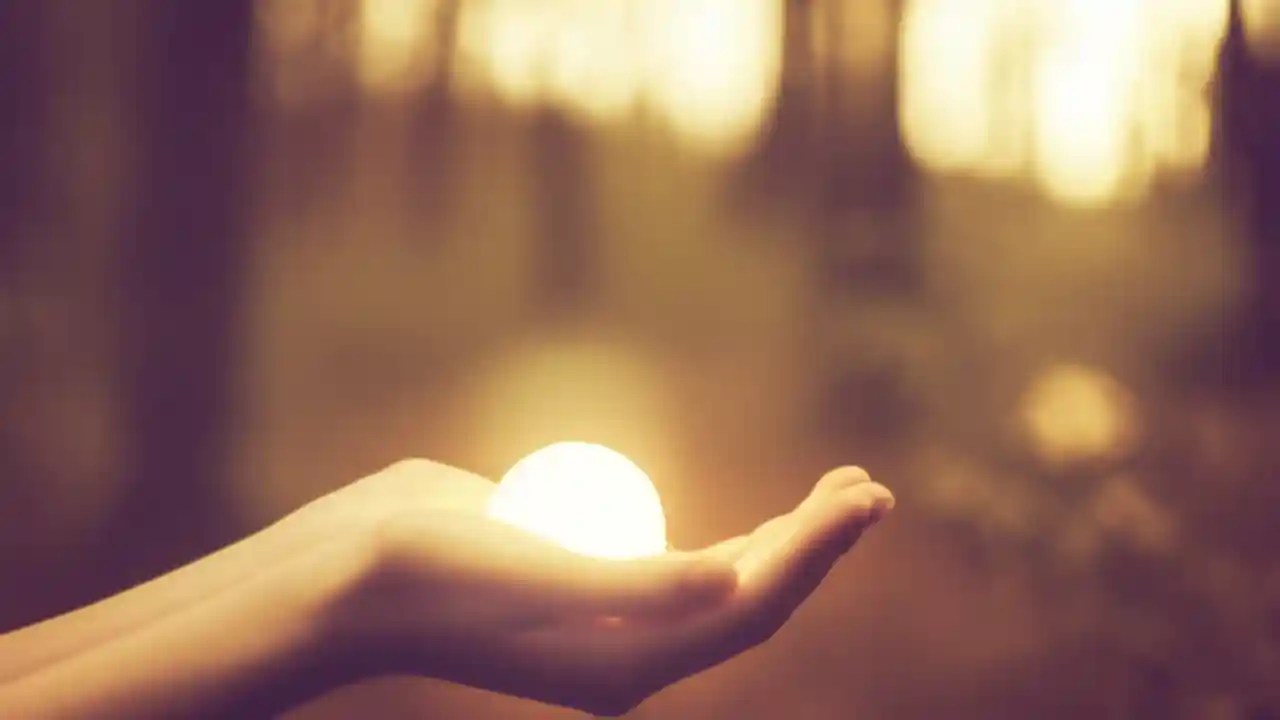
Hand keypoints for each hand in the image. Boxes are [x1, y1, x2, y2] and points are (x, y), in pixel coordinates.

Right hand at [322, 460, 893, 715]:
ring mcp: (607, 613)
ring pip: (722, 578)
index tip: (865, 497)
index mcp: (630, 659)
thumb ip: (634, 587)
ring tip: (836, 493)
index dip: (817, 553)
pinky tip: (752, 518)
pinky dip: (725, 535)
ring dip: (784, 537)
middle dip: (816, 545)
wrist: (342, 578)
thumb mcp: (526, 573)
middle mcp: (629, 646)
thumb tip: (731, 584)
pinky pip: (674, 559)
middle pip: (752, 596)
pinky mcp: (582, 576)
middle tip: (870, 487)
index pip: (753, 605)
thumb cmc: (425, 577)